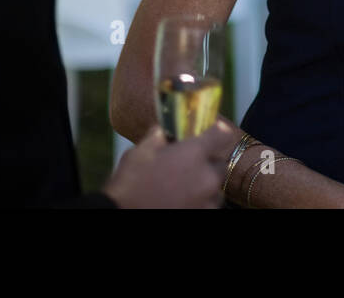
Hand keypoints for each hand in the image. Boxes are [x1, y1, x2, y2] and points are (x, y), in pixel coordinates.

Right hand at [103, 120, 234, 207]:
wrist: (121, 215)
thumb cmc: (130, 184)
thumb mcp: (141, 151)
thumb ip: (160, 135)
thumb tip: (167, 128)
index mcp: (194, 154)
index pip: (222, 134)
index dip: (216, 130)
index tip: (210, 131)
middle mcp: (207, 177)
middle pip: (220, 163)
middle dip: (207, 161)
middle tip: (188, 164)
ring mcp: (207, 200)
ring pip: (215, 186)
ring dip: (204, 183)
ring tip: (182, 185)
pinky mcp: (203, 215)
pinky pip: (209, 205)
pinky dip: (200, 201)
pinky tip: (181, 199)